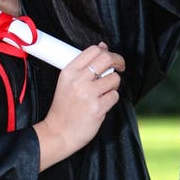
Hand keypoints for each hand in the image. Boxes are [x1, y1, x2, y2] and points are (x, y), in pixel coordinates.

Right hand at [33, 42, 124, 170]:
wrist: (58, 132)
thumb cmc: (64, 107)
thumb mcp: (68, 81)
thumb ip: (84, 65)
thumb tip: (103, 47)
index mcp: (69, 71)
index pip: (93, 51)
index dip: (107, 52)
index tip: (112, 58)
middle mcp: (78, 80)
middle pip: (106, 59)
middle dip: (118, 61)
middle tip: (120, 66)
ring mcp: (88, 94)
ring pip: (114, 78)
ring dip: (113, 84)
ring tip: (104, 92)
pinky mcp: (97, 108)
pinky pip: (115, 96)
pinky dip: (111, 99)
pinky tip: (102, 103)